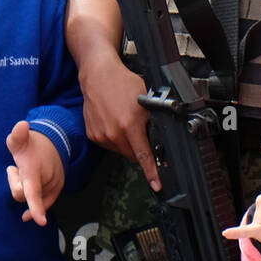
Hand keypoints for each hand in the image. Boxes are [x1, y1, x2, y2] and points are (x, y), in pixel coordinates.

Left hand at [6, 121, 65, 225]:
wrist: (55, 143)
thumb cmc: (31, 144)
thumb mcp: (20, 139)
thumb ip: (18, 134)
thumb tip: (22, 125)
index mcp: (35, 172)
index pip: (34, 192)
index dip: (36, 207)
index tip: (41, 221)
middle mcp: (47, 181)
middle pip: (21, 195)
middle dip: (15, 183)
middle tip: (14, 168)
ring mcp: (53, 187)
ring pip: (31, 199)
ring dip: (24, 187)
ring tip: (27, 172)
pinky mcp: (56, 191)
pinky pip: (43, 205)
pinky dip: (35, 209)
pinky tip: (28, 216)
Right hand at [66, 0, 159, 189]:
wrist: (97, 75)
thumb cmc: (124, 82)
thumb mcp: (147, 99)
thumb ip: (155, 118)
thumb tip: (167, 133)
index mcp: (130, 125)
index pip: (144, 155)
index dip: (152, 172)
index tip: (157, 185)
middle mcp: (114, 133)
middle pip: (134, 155)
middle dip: (141, 150)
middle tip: (143, 133)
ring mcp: (102, 135)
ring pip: (121, 151)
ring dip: (127, 143)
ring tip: (126, 122)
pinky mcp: (93, 135)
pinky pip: (109, 144)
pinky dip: (115, 138)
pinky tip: (116, 121)